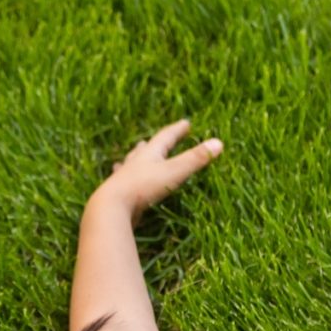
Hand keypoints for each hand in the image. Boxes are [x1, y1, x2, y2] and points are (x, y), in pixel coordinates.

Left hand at [95, 120, 221, 217]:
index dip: (176, 131)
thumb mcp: (174, 172)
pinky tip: (120, 182)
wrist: (111, 207)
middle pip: (145, 150)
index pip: (165, 138)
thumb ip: (195, 159)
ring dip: (135, 159)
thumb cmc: (143, 187)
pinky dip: (125, 179)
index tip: (185, 123)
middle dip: (154, 144)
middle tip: (154, 139)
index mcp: (149, 155)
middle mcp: (134, 164)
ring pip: (131, 165)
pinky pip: (123, 184)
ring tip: (135, 155)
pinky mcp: (118, 195)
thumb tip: (219, 142)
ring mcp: (123, 179)